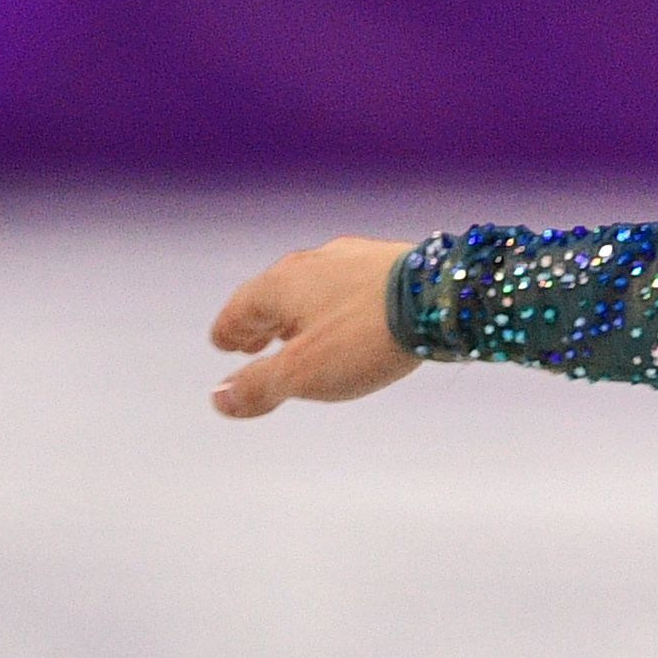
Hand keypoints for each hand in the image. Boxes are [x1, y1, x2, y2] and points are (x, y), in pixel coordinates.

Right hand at [209, 236, 423, 418]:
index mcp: (280, 285)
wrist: (439, 296)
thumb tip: (218, 398)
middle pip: (274, 295)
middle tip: (252, 344)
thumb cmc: (364, 336)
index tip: (223, 344)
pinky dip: (333, 306)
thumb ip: (259, 386)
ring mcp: (351, 259)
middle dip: (261, 322)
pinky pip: (346, 286)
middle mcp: (310, 264)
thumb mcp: (302, 374)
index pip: (240, 309)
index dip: (229, 331)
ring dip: (298, 314)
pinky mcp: (388, 263)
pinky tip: (348, 320)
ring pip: (311, 288)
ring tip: (298, 335)